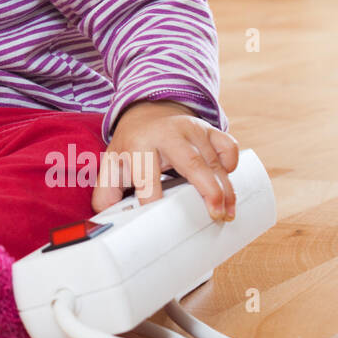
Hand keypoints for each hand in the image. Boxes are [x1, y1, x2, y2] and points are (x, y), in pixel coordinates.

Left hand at [93, 99, 238, 221]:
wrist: (146, 111)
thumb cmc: (132, 144)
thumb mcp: (112, 163)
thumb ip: (106, 192)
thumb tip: (105, 219)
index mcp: (139, 144)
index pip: (148, 178)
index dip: (154, 201)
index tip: (162, 226)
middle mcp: (168, 134)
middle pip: (192, 163)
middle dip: (208, 191)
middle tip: (216, 215)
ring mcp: (192, 129)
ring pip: (213, 160)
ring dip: (225, 188)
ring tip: (228, 213)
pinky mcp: (209, 129)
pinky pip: (227, 144)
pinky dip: (231, 162)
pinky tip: (227, 179)